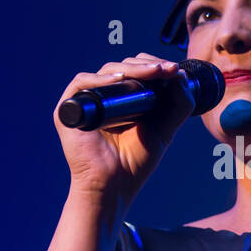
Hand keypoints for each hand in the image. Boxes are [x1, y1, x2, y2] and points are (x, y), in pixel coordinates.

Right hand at [54, 53, 195, 205]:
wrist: (115, 185)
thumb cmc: (136, 161)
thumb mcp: (165, 129)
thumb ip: (179, 105)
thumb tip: (180, 74)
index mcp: (123, 99)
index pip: (137, 71)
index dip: (154, 65)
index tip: (173, 68)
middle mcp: (104, 97)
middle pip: (123, 67)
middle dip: (146, 65)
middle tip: (165, 69)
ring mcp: (87, 102)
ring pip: (106, 72)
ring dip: (130, 68)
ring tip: (151, 72)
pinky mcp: (69, 110)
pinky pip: (81, 83)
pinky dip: (100, 79)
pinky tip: (119, 79)